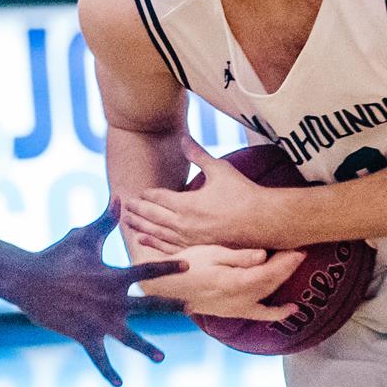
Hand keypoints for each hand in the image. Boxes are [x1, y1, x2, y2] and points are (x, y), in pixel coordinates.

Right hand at [11, 201, 186, 385]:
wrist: (26, 280)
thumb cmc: (56, 255)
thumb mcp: (82, 237)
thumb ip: (105, 221)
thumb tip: (120, 197)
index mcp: (113, 276)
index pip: (148, 270)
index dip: (169, 267)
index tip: (188, 266)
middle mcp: (111, 300)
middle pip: (149, 305)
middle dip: (171, 306)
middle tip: (191, 308)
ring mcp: (99, 321)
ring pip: (129, 338)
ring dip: (145, 348)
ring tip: (160, 357)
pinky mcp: (84, 335)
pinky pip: (99, 357)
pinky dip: (107, 371)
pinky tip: (118, 383)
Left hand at [123, 136, 298, 251]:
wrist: (262, 221)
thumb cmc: (243, 193)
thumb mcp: (220, 169)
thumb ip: (198, 154)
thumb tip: (183, 137)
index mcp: (187, 204)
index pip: (158, 198)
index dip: (146, 194)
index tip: (137, 191)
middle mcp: (184, 224)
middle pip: (152, 216)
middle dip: (137, 210)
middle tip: (124, 205)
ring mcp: (189, 239)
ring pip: (157, 234)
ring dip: (140, 227)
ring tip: (127, 222)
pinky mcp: (196, 249)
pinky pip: (169, 247)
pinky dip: (153, 244)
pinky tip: (143, 242)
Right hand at [137, 243, 306, 321]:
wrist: (166, 286)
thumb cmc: (186, 265)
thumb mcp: (211, 254)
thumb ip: (239, 257)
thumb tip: (263, 255)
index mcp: (235, 282)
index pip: (269, 271)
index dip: (287, 261)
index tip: (298, 248)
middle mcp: (239, 298)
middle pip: (272, 281)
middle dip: (288, 266)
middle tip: (300, 250)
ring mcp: (237, 307)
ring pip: (268, 293)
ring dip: (284, 279)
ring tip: (295, 264)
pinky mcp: (232, 311)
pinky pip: (259, 313)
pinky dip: (276, 313)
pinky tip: (290, 310)